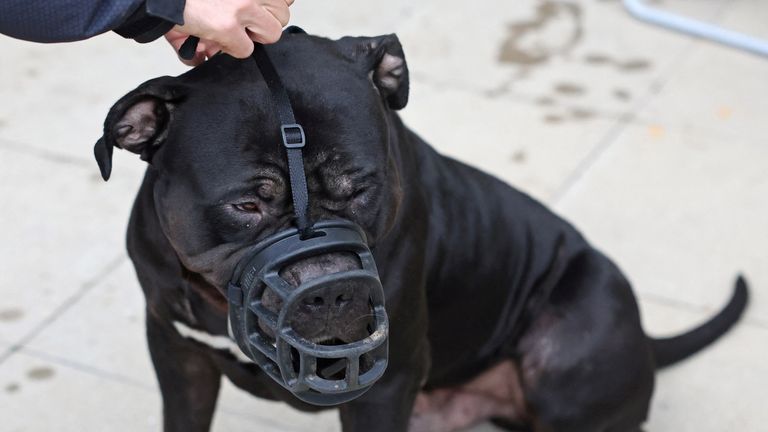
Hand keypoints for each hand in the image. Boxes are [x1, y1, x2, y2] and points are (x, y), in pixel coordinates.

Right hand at [166, 0, 293, 65]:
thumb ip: (240, 6)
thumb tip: (228, 35)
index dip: (271, 6)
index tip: (258, 10)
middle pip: (283, 14)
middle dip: (264, 22)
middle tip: (244, 23)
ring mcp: (243, 6)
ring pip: (272, 33)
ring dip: (252, 37)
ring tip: (231, 31)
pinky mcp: (229, 26)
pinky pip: (246, 50)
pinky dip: (232, 50)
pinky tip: (215, 40)